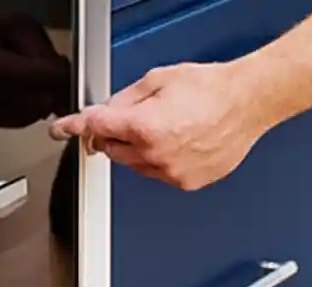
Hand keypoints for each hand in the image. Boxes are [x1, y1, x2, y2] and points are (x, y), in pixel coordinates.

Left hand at [51, 61, 277, 190]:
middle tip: (133, 118)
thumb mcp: (159, 79)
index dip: (77, 125)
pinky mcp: (186, 183)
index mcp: (144, 127)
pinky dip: (160, 160)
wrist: (248, 102)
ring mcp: (171, 172)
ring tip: (168, 126)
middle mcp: (155, 155)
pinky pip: (159, 174)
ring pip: (135, 165)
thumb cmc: (212, 89)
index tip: (62, 129)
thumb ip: (124, 99)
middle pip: (112, 150)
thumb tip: (107, 111)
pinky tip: (180, 140)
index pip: (97, 127)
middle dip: (114, 134)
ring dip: (138, 149)